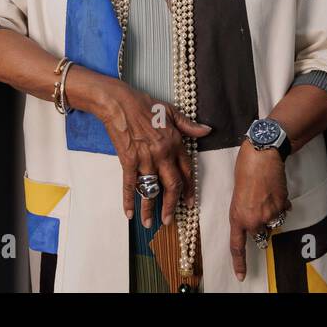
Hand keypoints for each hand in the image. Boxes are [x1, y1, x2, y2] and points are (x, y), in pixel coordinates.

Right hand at [93, 81, 210, 226]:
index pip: (187, 171)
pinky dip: (128, 200)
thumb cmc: (144, 104)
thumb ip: (189, 125)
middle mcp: (163, 153)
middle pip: (172, 185)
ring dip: (150, 208)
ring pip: (151, 189)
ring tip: (149, 223)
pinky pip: (130, 184)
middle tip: (169, 220)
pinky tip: (129, 213)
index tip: (190, 202)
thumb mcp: (171, 111)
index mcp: (175, 143)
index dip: (189, 189)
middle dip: (171, 205)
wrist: (120, 102)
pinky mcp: (128, 160)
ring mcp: (145, 158)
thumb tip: (207, 130)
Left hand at [228, 140, 290, 281]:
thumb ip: (244, 211)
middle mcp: (253, 220)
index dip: (239, 262)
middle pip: (259, 233)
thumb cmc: (246, 169)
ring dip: (271, 213)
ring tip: (266, 193)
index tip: (241, 275)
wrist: (262, 154)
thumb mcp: (237, 194)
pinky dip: (281, 204)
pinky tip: (275, 190)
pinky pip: (282, 212)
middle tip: (259, 204)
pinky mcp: (281, 207)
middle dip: (260, 224)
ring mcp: (269, 215)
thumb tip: (255, 219)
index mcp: (237, 216)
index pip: (237, 246)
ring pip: (272, 222)